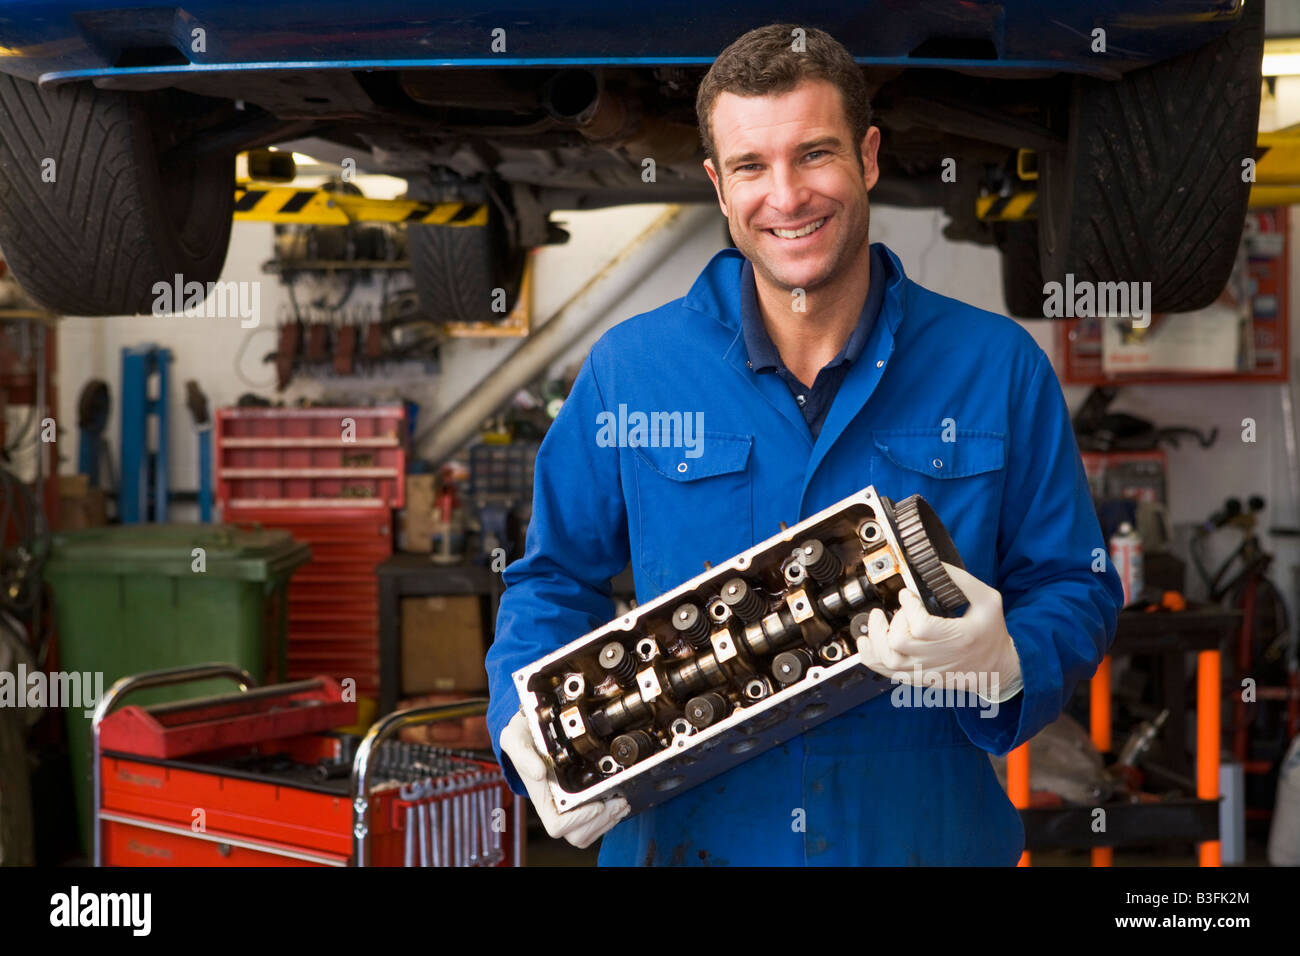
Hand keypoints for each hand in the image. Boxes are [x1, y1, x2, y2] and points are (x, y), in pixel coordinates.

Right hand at [499, 711, 630, 847]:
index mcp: (541, 796)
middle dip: (602, 821)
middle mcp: (554, 805)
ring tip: (621, 803)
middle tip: (619, 802)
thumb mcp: (515, 738)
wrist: (530, 728)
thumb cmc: (523, 736)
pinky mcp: (579, 801)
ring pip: (587, 832)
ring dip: (608, 821)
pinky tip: (617, 800)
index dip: (579, 820)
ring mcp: (567, 806)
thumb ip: (523, 755)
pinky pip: (594, 824)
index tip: (597, 804)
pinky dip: (609, 817)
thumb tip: (538, 774)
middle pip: (577, 835)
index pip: (557, 826)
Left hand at [856, 562, 1022, 702]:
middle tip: (895, 610)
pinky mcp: (918, 677)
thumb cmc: (991, 635)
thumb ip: (963, 581)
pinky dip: (872, 657)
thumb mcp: (988, 601)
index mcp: (959, 638)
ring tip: (877, 621)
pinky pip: (886, 672)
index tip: (907, 594)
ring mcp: (927, 670)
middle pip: (899, 643)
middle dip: (891, 620)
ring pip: (888, 660)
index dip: (908, 607)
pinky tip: (868, 642)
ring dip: (875, 638)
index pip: (921, 626)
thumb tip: (937, 565)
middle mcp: (940, 658)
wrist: (997, 670)